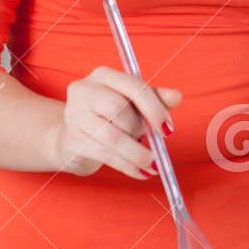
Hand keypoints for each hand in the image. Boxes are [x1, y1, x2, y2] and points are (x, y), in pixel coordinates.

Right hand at [48, 66, 182, 178]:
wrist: (73, 137)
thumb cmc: (109, 117)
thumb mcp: (134, 104)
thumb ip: (155, 99)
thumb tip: (176, 96)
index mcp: (103, 75)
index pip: (133, 86)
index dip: (154, 108)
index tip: (168, 129)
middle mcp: (83, 90)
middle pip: (118, 109)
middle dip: (139, 129)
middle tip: (152, 144)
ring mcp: (74, 115)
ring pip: (112, 136)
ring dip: (137, 154)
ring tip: (152, 165)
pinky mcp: (71, 140)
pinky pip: (105, 155)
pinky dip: (127, 166)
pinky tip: (140, 172)